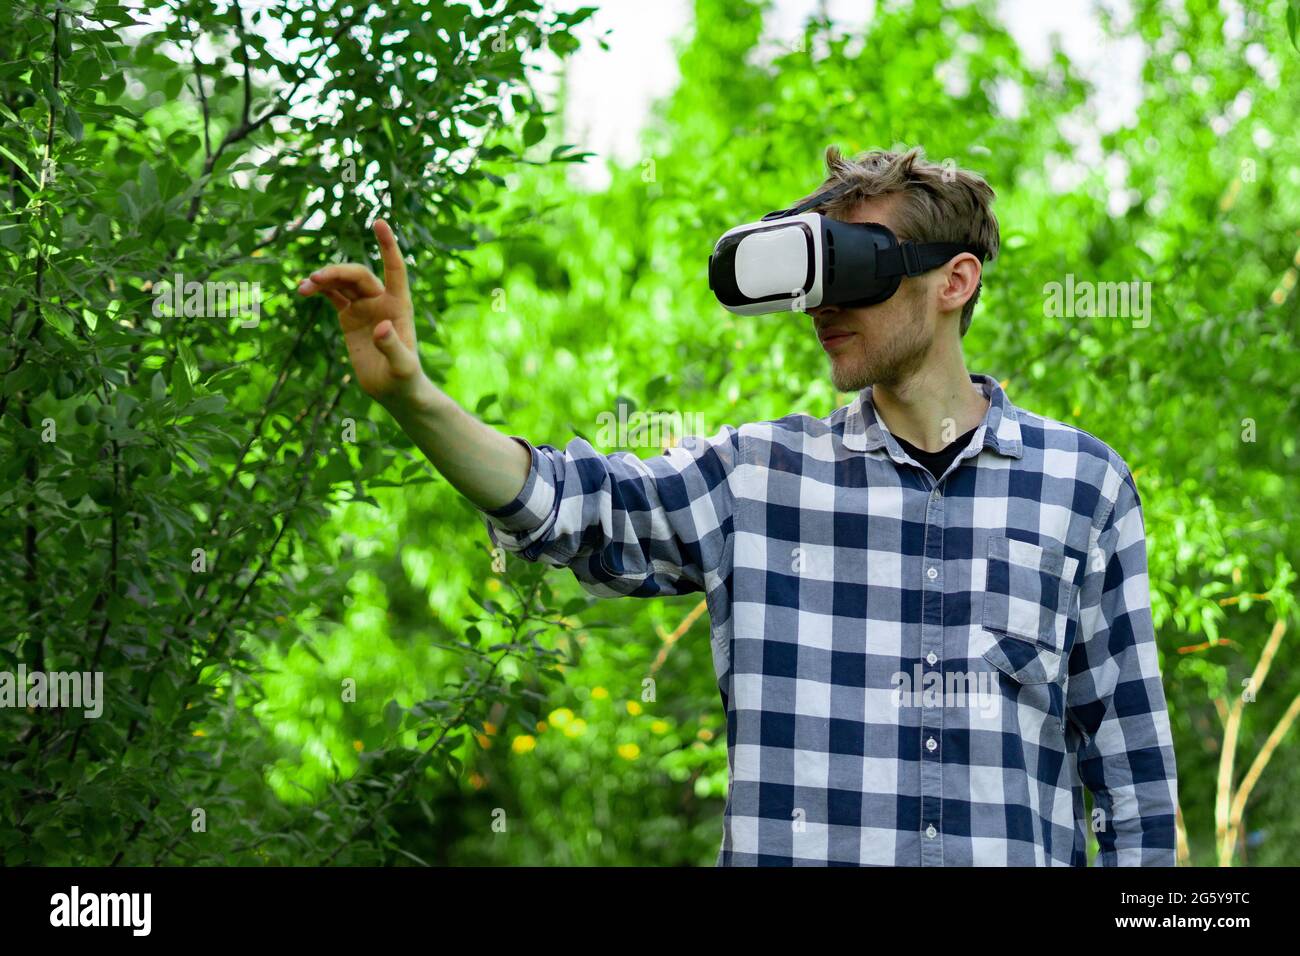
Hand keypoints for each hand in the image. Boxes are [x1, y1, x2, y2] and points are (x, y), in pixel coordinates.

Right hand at [298, 220, 429, 409]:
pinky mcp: (349, 318)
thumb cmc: (405, 379)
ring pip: (342, 283)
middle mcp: (382, 302)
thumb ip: (393, 347)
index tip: (378, 222)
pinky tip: (304, 290)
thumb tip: (381, 327)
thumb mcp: (402, 367)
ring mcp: (364, 308)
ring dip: (324, 280)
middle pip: (359, 275)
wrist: (394, 392)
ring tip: (304, 287)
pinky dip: (320, 290)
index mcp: (400, 306)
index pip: (395, 269)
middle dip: (337, 272)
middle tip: (315, 280)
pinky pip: (333, 296)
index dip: (388, 246)